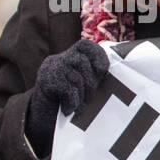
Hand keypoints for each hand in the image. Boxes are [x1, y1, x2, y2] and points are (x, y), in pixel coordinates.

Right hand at [25, 39, 109, 153]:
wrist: (44, 113)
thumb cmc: (72, 98)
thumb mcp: (84, 84)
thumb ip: (95, 76)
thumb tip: (115, 78)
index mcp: (72, 56)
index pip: (85, 45)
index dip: (97, 55)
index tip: (103, 70)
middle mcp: (60, 58)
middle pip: (82, 63)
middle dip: (91, 83)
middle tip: (90, 99)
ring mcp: (51, 68)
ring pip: (76, 78)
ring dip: (81, 96)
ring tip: (80, 106)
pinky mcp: (45, 81)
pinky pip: (66, 90)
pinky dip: (71, 102)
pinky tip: (69, 110)